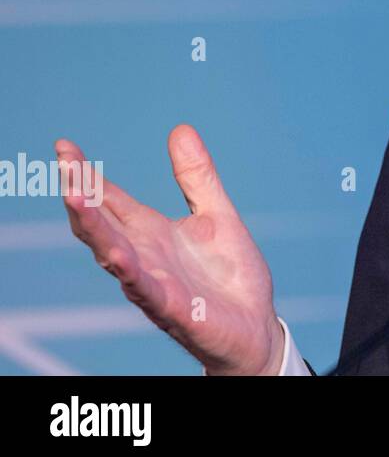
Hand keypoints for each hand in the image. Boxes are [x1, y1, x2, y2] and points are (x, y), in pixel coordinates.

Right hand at [56, 124, 283, 374]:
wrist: (256, 327)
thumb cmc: (231, 277)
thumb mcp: (217, 215)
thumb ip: (197, 177)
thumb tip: (180, 129)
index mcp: (152, 233)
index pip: (110, 199)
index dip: (86, 175)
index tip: (64, 146)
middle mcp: (144, 257)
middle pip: (101, 223)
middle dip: (81, 194)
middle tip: (64, 163)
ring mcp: (154, 283)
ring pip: (113, 254)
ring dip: (94, 227)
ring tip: (74, 196)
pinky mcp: (173, 308)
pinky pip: (145, 289)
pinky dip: (129, 271)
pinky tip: (116, 254)